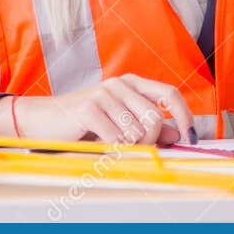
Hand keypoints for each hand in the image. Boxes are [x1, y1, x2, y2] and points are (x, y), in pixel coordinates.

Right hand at [0, 75, 195, 145]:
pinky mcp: (88, 107)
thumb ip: (147, 128)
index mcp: (131, 84)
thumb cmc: (82, 124)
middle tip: (133, 150)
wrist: (42, 121)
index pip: (170, 94)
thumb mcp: (119, 124)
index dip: (185, 116)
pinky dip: (113, 150)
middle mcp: (120, 84)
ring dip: (129, 148)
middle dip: (149, 141)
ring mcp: (104, 93)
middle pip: (155, 117)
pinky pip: (116, 138)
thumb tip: (176, 135)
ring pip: (137, 130)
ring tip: (111, 146)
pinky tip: (101, 147)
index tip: (191, 138)